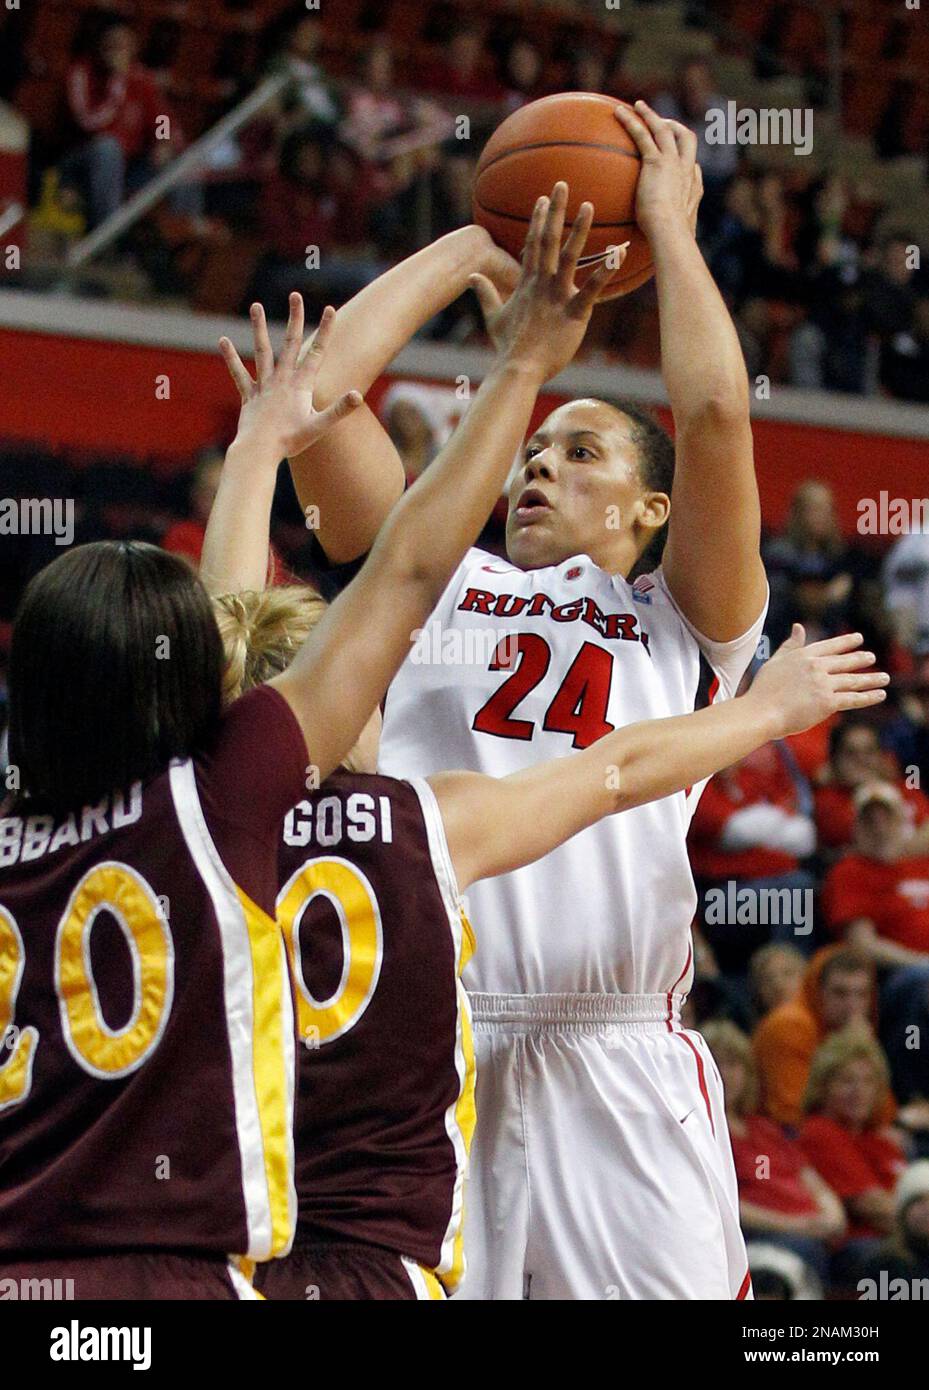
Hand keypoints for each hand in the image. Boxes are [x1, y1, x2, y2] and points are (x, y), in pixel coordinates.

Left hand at [220, 295, 361, 458]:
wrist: (259, 451)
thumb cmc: (290, 441)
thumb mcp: (319, 426)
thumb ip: (339, 409)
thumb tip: (358, 395)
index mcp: (300, 385)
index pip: (316, 352)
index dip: (325, 330)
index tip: (330, 309)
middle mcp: (281, 380)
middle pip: (289, 343)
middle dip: (294, 318)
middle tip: (295, 295)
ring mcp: (263, 386)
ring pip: (262, 351)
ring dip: (259, 328)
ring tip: (256, 306)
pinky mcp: (249, 396)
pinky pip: (238, 373)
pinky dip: (231, 358)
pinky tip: (223, 341)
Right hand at [468, 182, 620, 381]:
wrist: (517, 368)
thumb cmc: (508, 346)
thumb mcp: (492, 317)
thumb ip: (485, 294)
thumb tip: (471, 278)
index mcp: (527, 283)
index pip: (533, 244)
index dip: (539, 219)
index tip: (544, 198)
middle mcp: (542, 283)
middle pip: (549, 240)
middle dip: (556, 210)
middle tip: (563, 184)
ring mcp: (557, 296)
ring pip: (570, 257)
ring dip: (580, 230)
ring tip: (589, 206)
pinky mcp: (573, 313)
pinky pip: (592, 290)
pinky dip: (605, 272)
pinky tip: (618, 255)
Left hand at [614, 101, 698, 242]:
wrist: (670, 235)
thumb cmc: (670, 246)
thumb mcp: (671, 245)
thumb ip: (666, 246)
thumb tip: (657, 262)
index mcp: (692, 191)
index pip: (694, 170)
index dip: (686, 162)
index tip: (677, 159)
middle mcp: (686, 172)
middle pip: (687, 139)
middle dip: (674, 127)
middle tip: (661, 122)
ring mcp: (673, 164)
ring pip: (664, 129)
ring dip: (651, 115)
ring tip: (636, 106)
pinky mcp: (656, 162)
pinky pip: (642, 134)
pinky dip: (631, 121)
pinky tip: (617, 113)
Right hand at [749, 624, 889, 738]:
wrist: (761, 711)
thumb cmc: (763, 690)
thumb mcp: (776, 661)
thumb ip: (790, 645)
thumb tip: (798, 627)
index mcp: (803, 655)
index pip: (830, 646)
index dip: (846, 642)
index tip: (858, 638)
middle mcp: (816, 666)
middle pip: (845, 662)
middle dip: (861, 659)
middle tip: (872, 657)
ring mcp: (823, 683)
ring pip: (853, 680)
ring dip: (872, 679)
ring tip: (885, 678)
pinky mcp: (828, 702)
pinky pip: (853, 698)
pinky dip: (869, 697)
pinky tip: (880, 695)